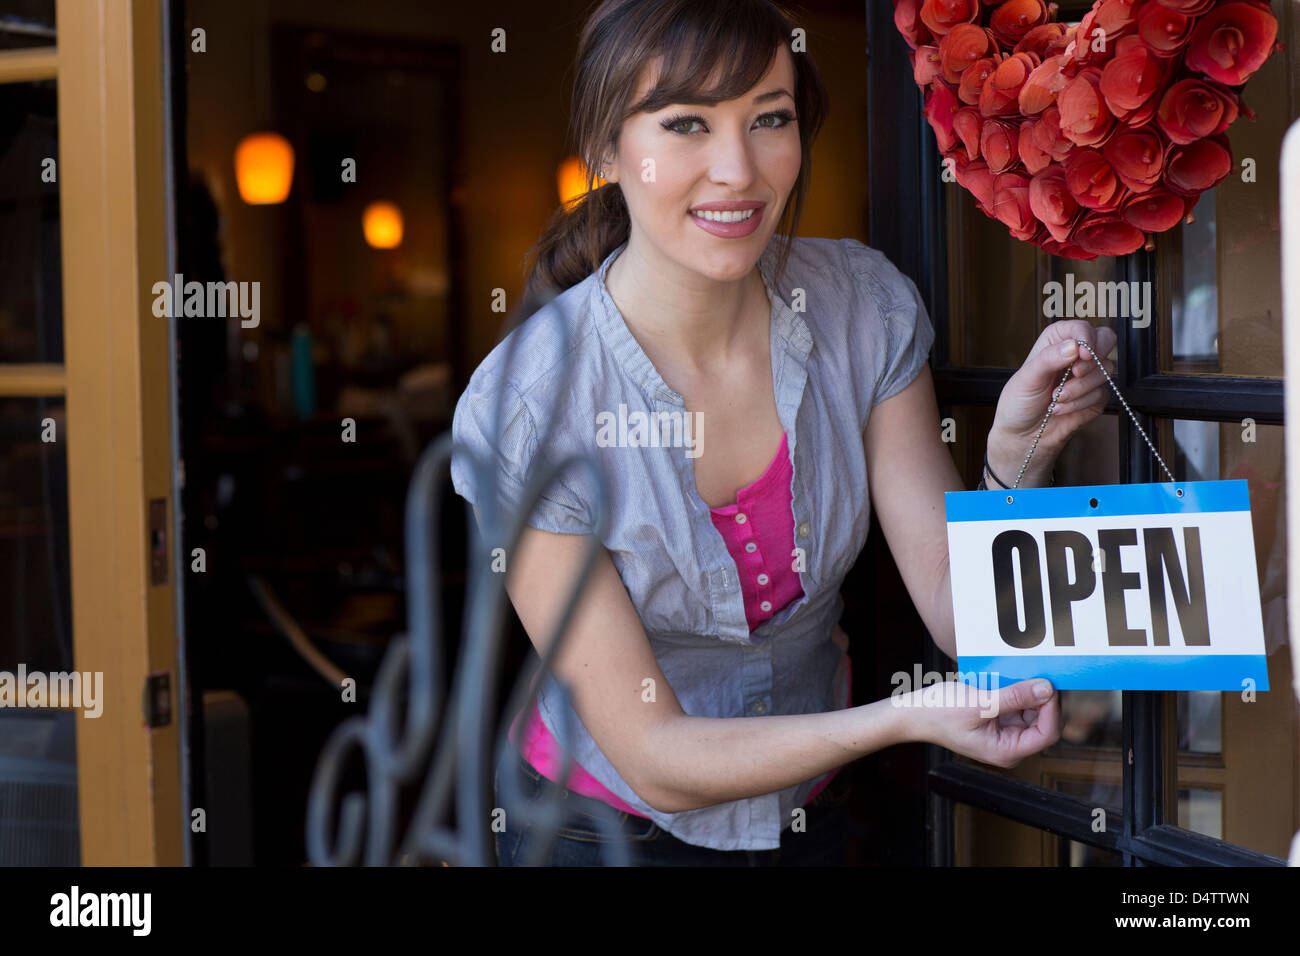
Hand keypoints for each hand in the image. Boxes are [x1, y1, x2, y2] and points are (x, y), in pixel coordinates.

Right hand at [902, 678, 1060, 768]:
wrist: (913, 714)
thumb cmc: (939, 714)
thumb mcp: (980, 704)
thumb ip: (1015, 697)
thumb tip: (1046, 689)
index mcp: (1007, 751)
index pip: (1047, 733)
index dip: (1051, 709)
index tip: (1046, 685)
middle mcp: (1009, 745)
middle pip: (1043, 722)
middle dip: (1040, 699)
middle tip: (1035, 674)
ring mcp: (1004, 733)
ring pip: (1031, 712)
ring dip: (1027, 693)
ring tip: (1016, 675)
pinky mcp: (997, 721)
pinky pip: (1016, 705)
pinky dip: (1015, 692)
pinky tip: (1006, 679)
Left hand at [991, 320, 1117, 462]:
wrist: (1024, 434)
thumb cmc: (1020, 402)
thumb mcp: (1027, 377)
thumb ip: (1049, 358)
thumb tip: (1074, 346)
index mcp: (1056, 341)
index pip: (1082, 327)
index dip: (1086, 338)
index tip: (1081, 354)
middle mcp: (1075, 355)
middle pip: (1106, 340)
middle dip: (1092, 360)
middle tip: (1074, 373)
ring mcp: (1088, 375)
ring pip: (1105, 370)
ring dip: (1079, 388)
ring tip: (1056, 398)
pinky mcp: (1096, 396)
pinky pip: (1102, 393)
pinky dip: (1080, 403)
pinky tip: (1061, 408)